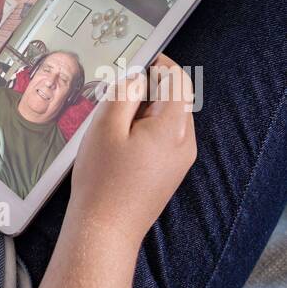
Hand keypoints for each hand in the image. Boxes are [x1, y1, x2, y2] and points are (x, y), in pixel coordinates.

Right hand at [69, 54, 196, 247]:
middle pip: (178, 97)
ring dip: (148, 106)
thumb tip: (137, 75)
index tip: (136, 58)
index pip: (177, 79)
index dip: (159, 62)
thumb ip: (124, 92)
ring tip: (115, 117)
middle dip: (151, 85)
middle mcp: (185, 143)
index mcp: (173, 128)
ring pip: (172, 116)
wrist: (105, 229)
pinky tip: (122, 138)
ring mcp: (181, 159)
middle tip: (117, 89)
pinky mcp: (172, 171)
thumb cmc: (102, 180)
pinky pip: (167, 135)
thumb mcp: (105, 126)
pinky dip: (149, 125)